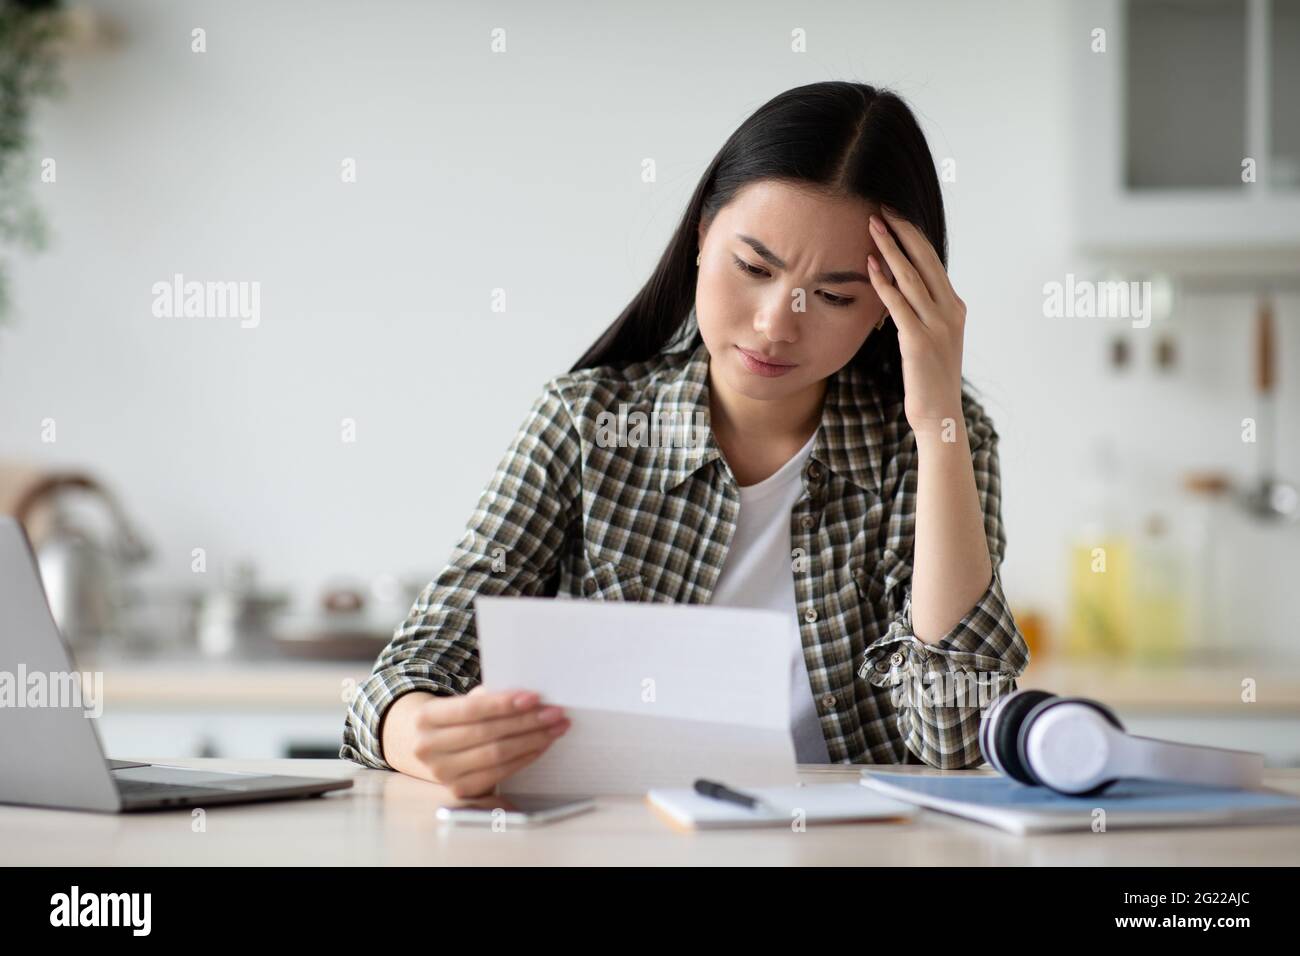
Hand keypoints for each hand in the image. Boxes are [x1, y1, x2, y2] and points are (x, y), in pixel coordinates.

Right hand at [381, 686, 568, 797]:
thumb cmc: (454, 718)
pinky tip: (541, 746)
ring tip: (555, 728)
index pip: (471, 710)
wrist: (427, 747)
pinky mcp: (459, 790)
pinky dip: (524, 758)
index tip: (535, 697)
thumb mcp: (462, 702)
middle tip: (555, 713)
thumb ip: (487, 698)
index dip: (504, 704)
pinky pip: (499, 773)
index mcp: (426, 717)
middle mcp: (428, 748)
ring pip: (496, 755)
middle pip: (487, 734)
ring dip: (532, 740)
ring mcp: (442, 773)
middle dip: (527, 722)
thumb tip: (529, 699)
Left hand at [866, 206, 966, 435]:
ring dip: (890, 249)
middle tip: (883, 208)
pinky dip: (884, 283)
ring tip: (872, 226)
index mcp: (954, 306)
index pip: (933, 260)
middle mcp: (950, 310)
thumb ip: (922, 312)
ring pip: (912, 277)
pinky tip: (870, 267)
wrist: (939, 414)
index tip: (895, 215)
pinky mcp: (919, 341)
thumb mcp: (932, 337)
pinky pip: (899, 305)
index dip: (914, 235)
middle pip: (926, 259)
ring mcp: (937, 325)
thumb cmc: (930, 378)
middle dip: (903, 231)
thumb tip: (902, 288)